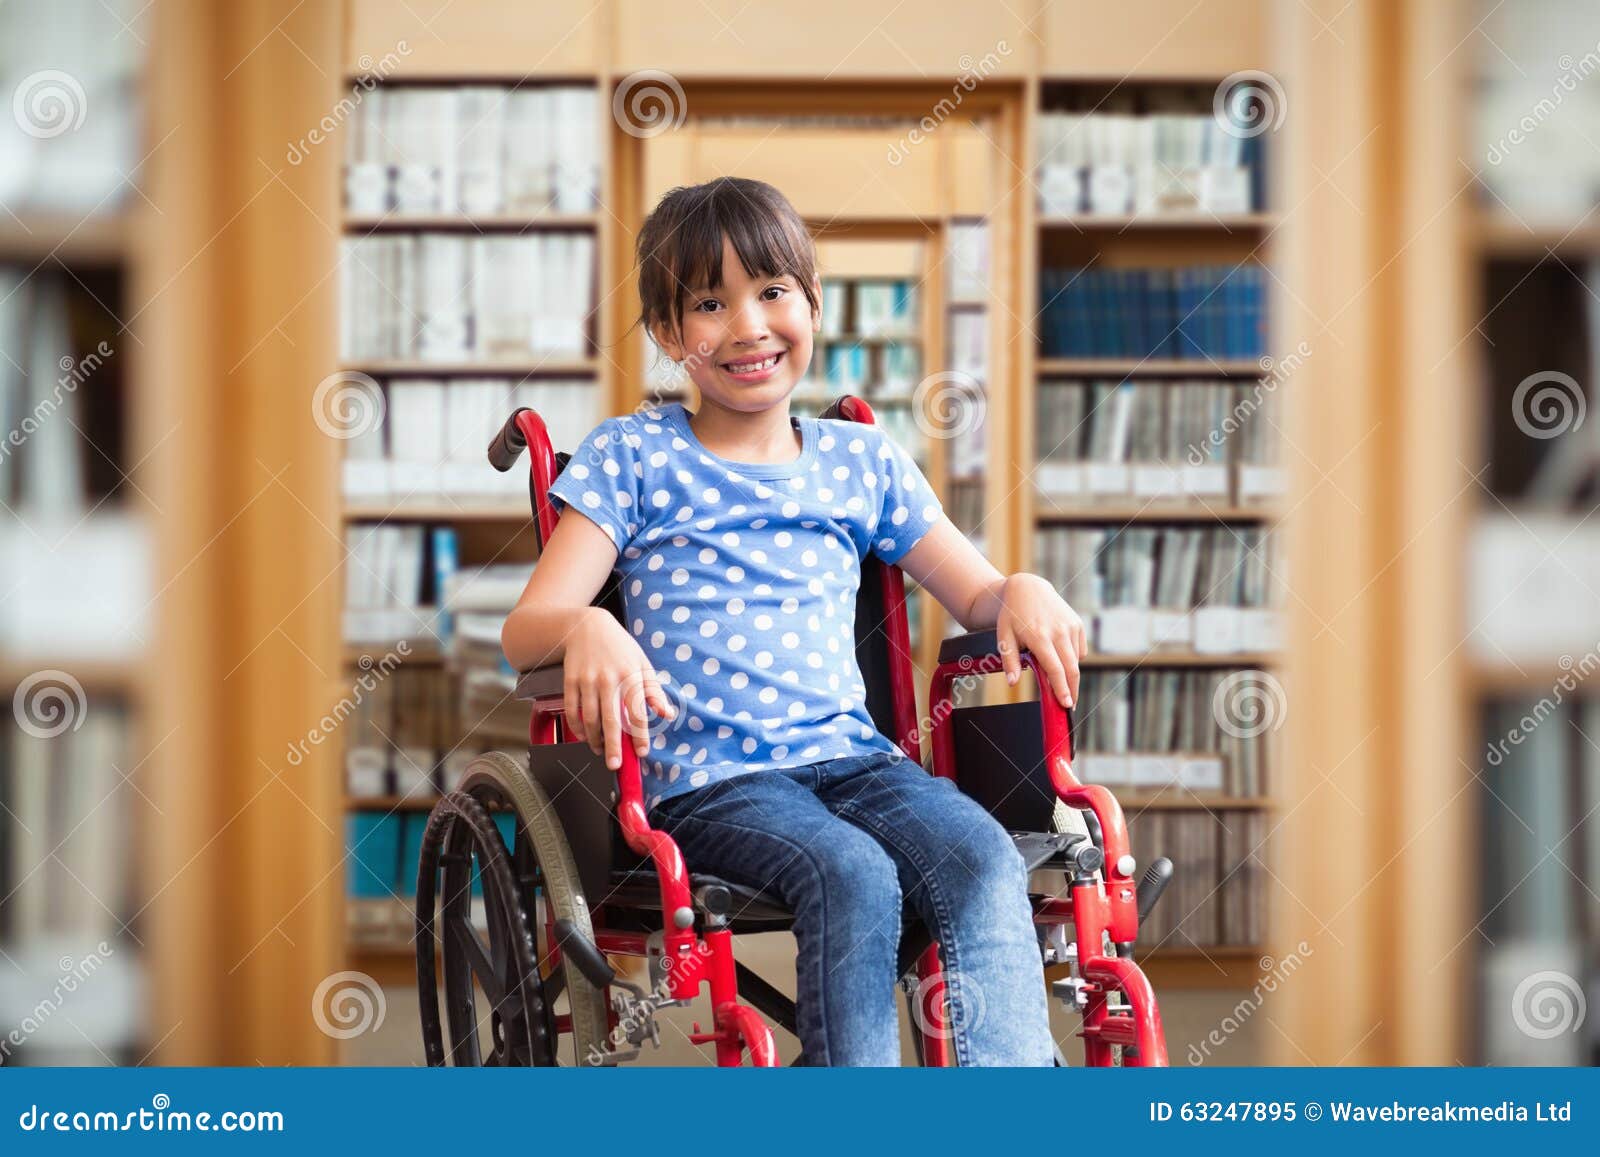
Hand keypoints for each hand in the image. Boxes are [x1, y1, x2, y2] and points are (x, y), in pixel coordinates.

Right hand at [561, 608, 676, 768]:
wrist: (587, 626)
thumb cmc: (620, 648)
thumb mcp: (642, 663)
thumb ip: (654, 691)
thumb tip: (667, 714)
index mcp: (630, 675)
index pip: (637, 711)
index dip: (640, 734)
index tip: (641, 752)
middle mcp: (608, 679)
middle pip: (611, 719)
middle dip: (613, 745)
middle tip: (614, 765)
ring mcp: (587, 680)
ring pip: (589, 718)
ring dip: (594, 739)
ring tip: (601, 750)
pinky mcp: (570, 680)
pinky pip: (572, 710)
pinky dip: (577, 727)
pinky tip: (584, 736)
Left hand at [993, 573, 1085, 708]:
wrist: (1028, 588)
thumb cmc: (1012, 615)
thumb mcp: (1004, 637)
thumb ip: (1010, 661)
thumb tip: (1012, 682)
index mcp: (1039, 636)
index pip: (1055, 669)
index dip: (1062, 689)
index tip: (1066, 704)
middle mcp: (1058, 631)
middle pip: (1071, 669)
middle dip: (1072, 690)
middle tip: (1069, 705)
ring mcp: (1070, 626)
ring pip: (1075, 660)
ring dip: (1069, 673)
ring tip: (1057, 676)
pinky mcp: (1077, 624)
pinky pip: (1079, 650)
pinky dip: (1072, 658)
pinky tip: (1059, 653)